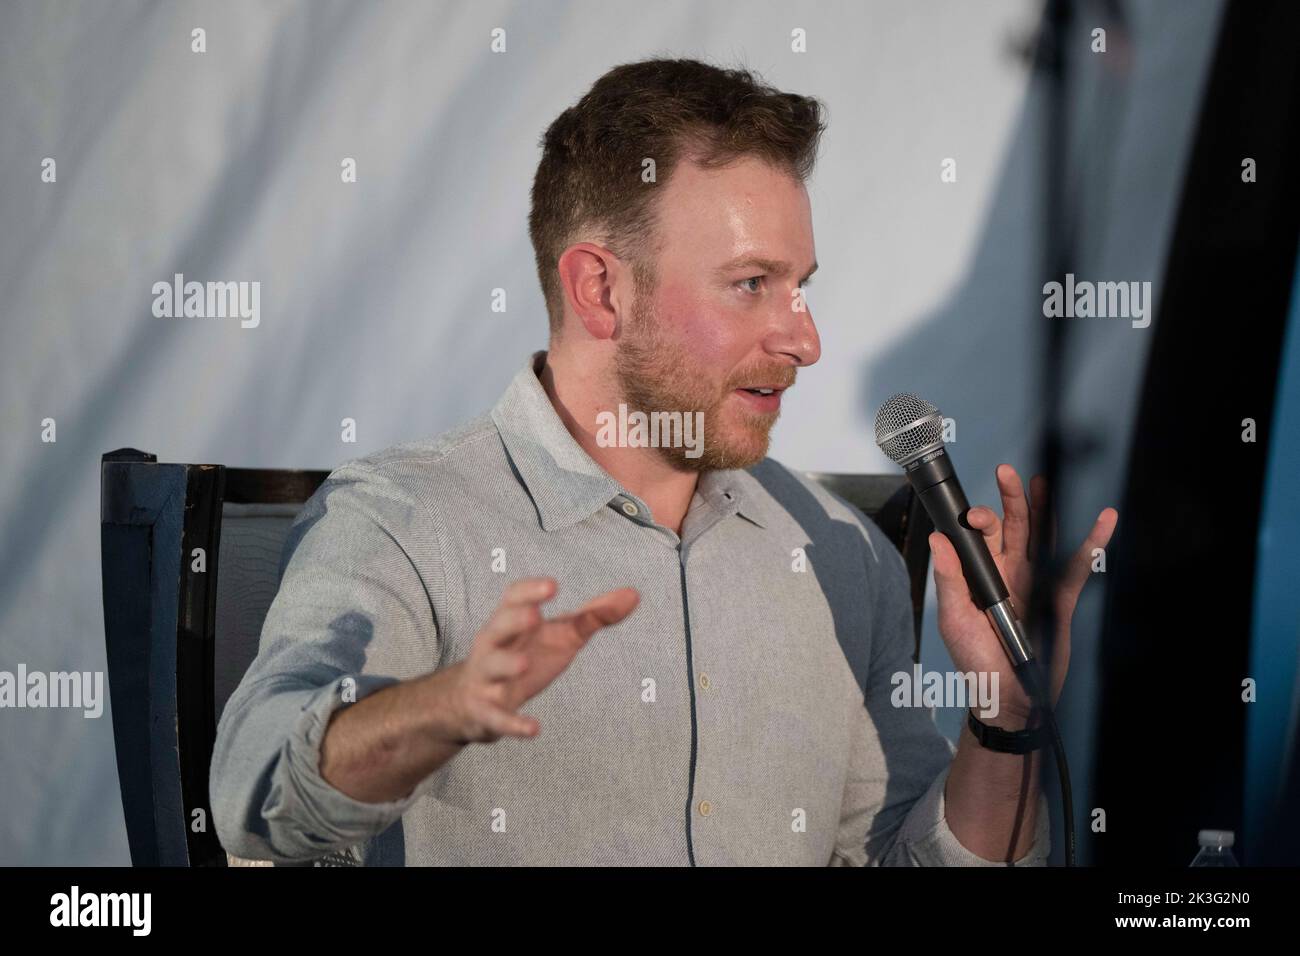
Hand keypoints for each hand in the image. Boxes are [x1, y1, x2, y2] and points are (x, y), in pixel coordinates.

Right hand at [445, 577, 639, 742]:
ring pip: (491, 668)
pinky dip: (513, 723)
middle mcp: (493, 646)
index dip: (530, 591)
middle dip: (513, 621)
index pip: (513, 598)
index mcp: (510, 622)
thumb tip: (634, 594)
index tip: (552, 586)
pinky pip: (497, 718)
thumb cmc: (524, 657)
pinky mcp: (486, 712)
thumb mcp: (559, 635)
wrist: (473, 703)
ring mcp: (487, 679)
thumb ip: (594, 616)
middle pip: (497, 628)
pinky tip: (534, 728)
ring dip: (506, 665)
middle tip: (534, 616)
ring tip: (524, 664)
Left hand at [929, 464, 1117, 724]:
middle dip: (1011, 499)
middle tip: (1007, 472)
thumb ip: (949, 579)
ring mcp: (1036, 581)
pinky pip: (1078, 566)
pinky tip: (1104, 519)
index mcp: (980, 574)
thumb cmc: (975, 659)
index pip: (980, 536)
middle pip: (1012, 526)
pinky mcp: (1060, 598)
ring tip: (1042, 479)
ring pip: (1042, 536)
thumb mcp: (954, 619)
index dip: (979, 521)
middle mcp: (1009, 571)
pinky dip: (1094, 541)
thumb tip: (938, 540)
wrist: (1008, 696)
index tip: (974, 516)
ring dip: (1044, 508)